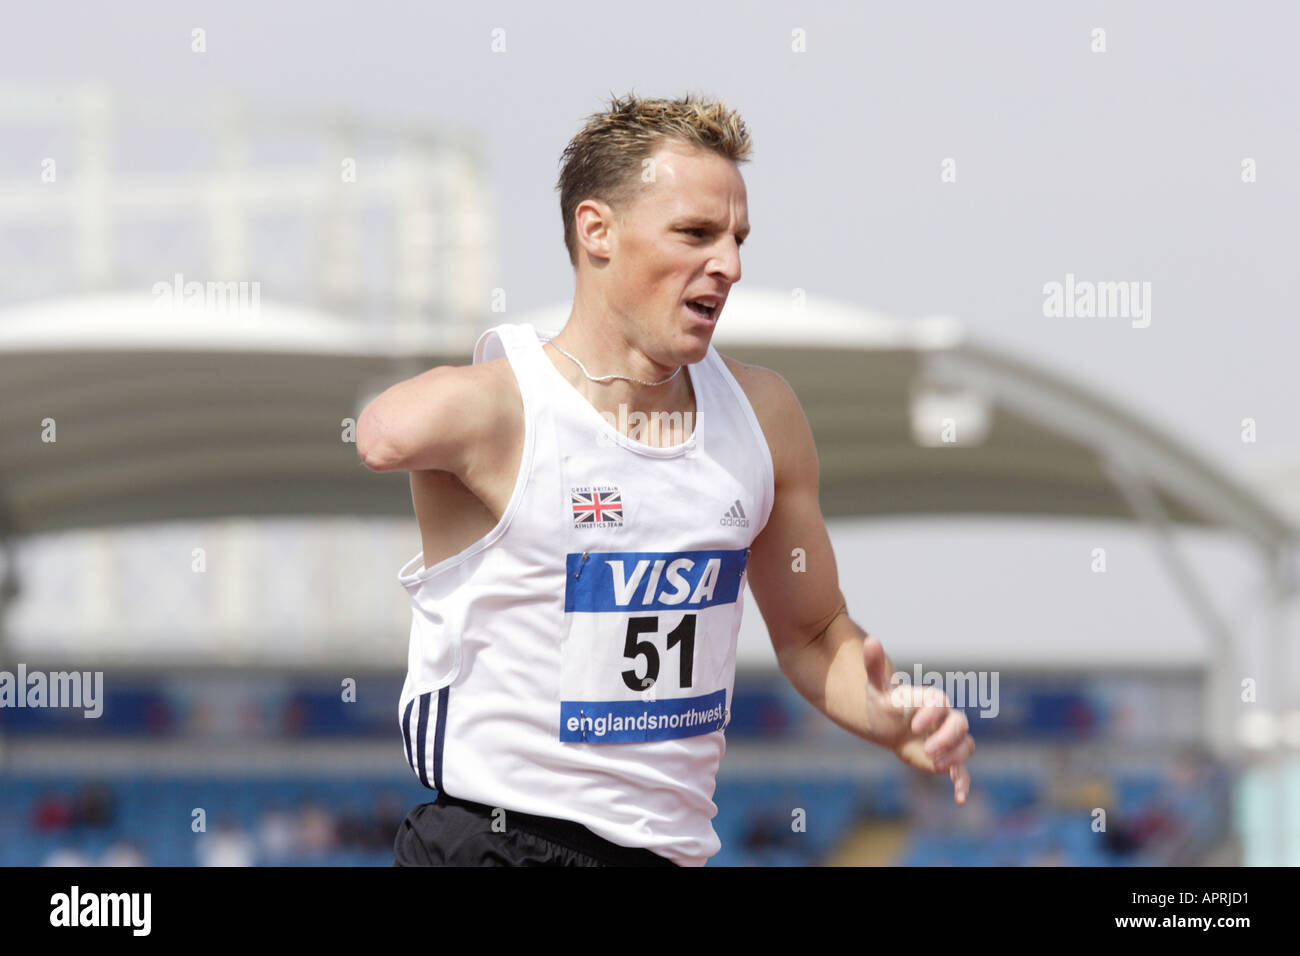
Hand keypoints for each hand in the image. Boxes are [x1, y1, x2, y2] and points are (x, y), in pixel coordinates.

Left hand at [862, 635, 973, 804]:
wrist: (887, 723)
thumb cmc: (883, 704)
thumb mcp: (876, 688)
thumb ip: (874, 666)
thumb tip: (870, 640)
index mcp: (929, 700)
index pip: (941, 703)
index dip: (932, 714)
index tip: (914, 726)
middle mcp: (944, 718)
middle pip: (960, 724)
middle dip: (947, 738)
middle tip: (927, 749)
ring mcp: (946, 739)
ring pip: (966, 746)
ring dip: (955, 757)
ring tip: (934, 765)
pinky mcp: (945, 758)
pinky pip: (961, 771)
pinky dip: (962, 783)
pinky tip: (958, 798)